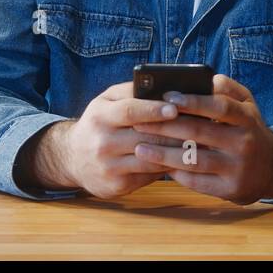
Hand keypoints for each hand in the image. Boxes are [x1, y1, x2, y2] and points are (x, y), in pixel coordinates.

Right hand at [45, 81, 185, 198]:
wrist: (72, 158)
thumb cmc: (99, 123)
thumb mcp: (106, 101)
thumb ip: (131, 92)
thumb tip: (164, 86)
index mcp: (101, 116)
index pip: (129, 112)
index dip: (153, 110)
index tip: (175, 108)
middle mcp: (102, 143)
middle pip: (145, 137)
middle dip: (175, 131)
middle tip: (200, 126)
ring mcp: (109, 167)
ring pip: (150, 159)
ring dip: (176, 151)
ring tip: (198, 142)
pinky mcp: (117, 186)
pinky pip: (149, 175)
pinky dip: (168, 167)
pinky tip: (183, 160)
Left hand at [130, 74, 272, 204]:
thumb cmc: (249, 130)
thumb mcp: (248, 105)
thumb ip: (228, 88)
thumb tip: (205, 78)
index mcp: (247, 118)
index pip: (219, 106)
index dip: (193, 101)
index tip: (166, 97)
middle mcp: (244, 142)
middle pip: (200, 133)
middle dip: (166, 127)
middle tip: (139, 122)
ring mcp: (237, 168)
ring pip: (194, 160)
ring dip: (163, 154)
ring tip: (140, 148)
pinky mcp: (230, 189)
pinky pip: (197, 181)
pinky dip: (176, 174)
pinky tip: (157, 167)